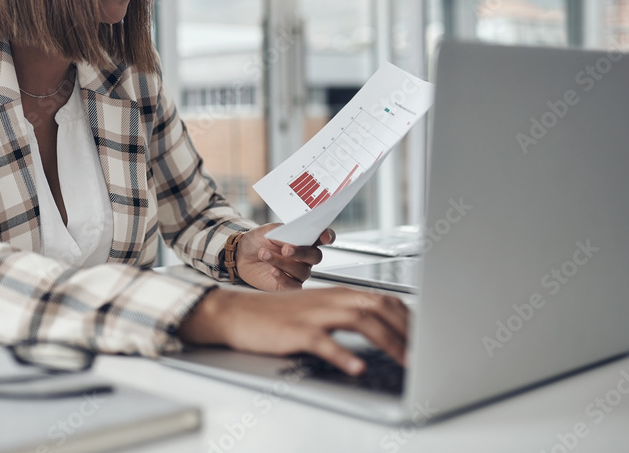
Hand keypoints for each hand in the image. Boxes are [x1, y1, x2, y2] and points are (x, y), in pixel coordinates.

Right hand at [178, 287, 409, 374]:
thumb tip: (378, 330)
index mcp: (336, 294)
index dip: (409, 317)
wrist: (236, 314)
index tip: (425, 336)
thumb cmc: (275, 316)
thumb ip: (343, 315)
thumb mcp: (314, 310)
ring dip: (388, 341)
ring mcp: (312, 314)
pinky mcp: (294, 331)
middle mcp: (328, 299)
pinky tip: (357, 366)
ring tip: (407, 361)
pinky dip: (343, 354)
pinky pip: (323, 342)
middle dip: (407, 329)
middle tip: (425, 351)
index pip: (383, 299)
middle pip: (378, 306)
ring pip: (359, 320)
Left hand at [234, 224, 335, 290]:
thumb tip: (291, 241)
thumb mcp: (268, 231)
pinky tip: (273, 270)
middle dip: (302, 252)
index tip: (324, 237)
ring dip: (282, 262)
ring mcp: (297, 272)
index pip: (322, 237)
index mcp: (304, 240)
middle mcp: (305, 257)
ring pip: (301, 271)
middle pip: (315, 256)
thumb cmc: (258, 241)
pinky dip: (283, 278)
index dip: (327, 236)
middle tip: (286, 249)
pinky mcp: (288, 285)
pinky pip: (293, 285)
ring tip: (264, 254)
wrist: (241, 254)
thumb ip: (282, 234)